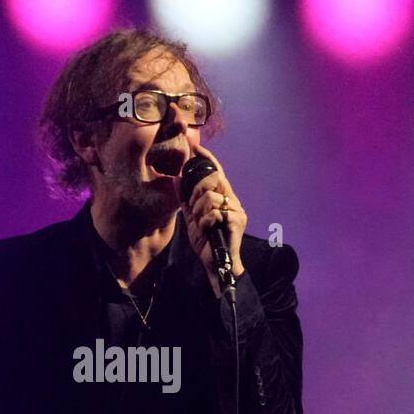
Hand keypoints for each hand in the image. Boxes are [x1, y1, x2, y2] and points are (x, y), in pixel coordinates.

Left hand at [182, 143, 246, 297]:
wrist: (216, 264)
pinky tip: (206, 230)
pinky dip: (204, 222)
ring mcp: (236, 211)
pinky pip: (214, 212)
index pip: (217, 172)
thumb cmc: (206, 243)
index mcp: (223, 198)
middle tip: (193, 206)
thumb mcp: (191, 218)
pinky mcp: (237, 221)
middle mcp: (233, 201)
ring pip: (210, 196)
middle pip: (214, 178)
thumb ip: (185, 199)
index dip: (207, 159)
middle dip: (198, 190)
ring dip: (199, 211)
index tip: (196, 148)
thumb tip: (176, 178)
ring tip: (201, 223)